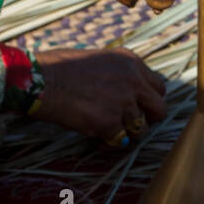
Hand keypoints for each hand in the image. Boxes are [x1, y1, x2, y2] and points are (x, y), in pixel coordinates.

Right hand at [32, 47, 166, 144]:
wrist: (42, 81)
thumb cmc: (61, 68)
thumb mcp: (99, 59)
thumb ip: (120, 74)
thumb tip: (130, 92)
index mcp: (131, 63)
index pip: (159, 86)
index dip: (151, 99)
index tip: (141, 106)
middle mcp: (133, 82)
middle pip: (160, 109)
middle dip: (149, 119)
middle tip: (133, 123)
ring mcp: (123, 104)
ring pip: (142, 129)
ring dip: (129, 133)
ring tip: (110, 130)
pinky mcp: (110, 124)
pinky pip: (121, 142)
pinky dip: (110, 143)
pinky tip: (98, 139)